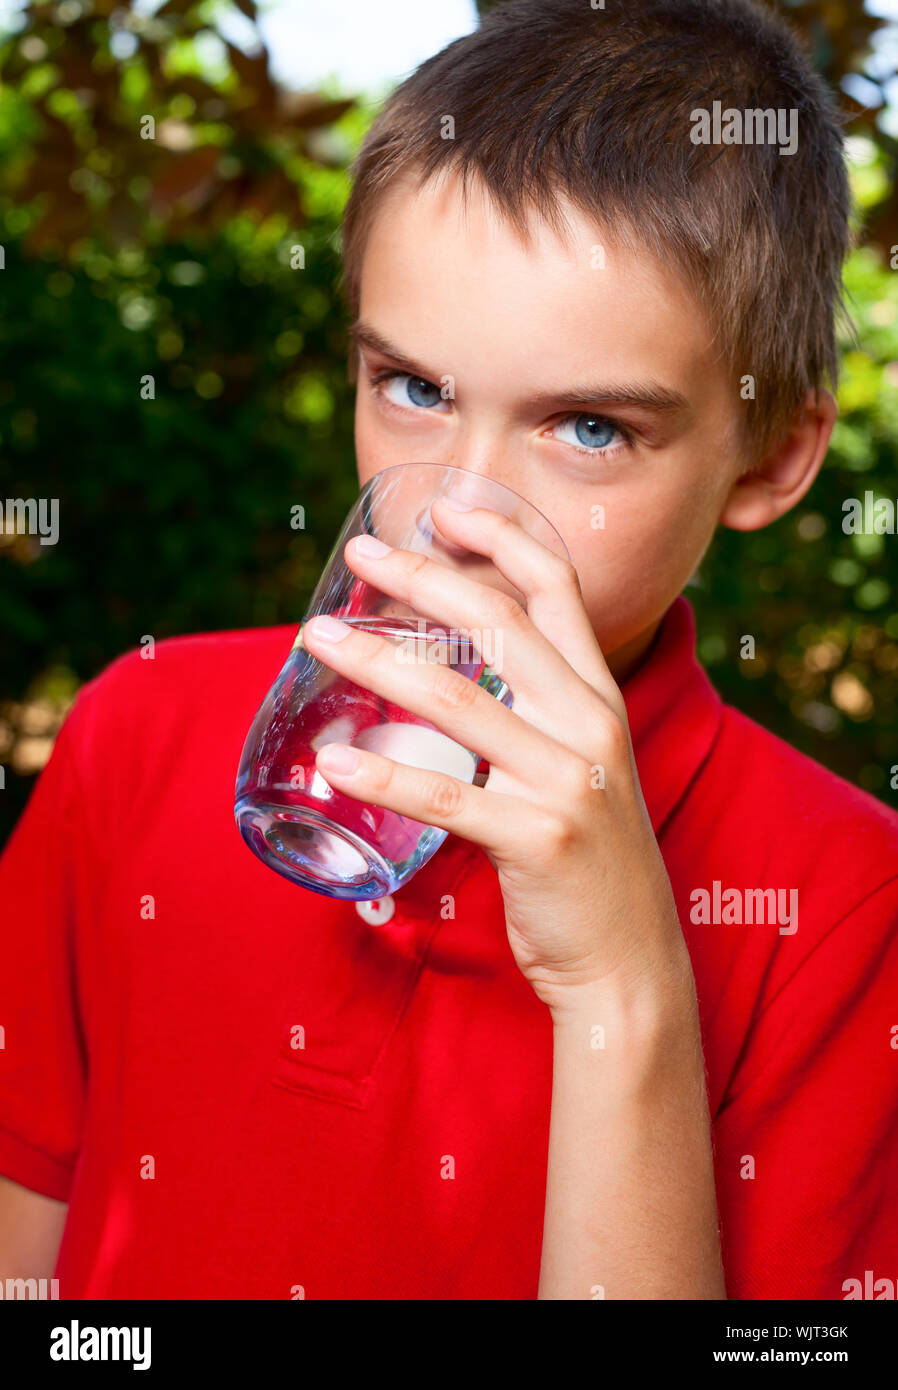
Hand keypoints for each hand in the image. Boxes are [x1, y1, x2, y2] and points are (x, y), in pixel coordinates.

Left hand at [300, 497, 690, 1015]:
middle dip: (422, 576)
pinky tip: (333, 761)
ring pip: (458, 699)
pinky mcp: (537, 838)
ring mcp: (567, 781)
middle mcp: (589, 724)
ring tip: (316, 640)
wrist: (628, 960)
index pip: (558, 590)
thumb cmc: (586, 862)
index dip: (504, 536)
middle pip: (500, 623)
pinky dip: (383, 776)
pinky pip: (444, 797)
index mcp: (599, 697)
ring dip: (377, 661)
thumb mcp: (577, 768)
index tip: (447, 508)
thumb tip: (447, 677)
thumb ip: (533, 717)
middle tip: (360, 555)